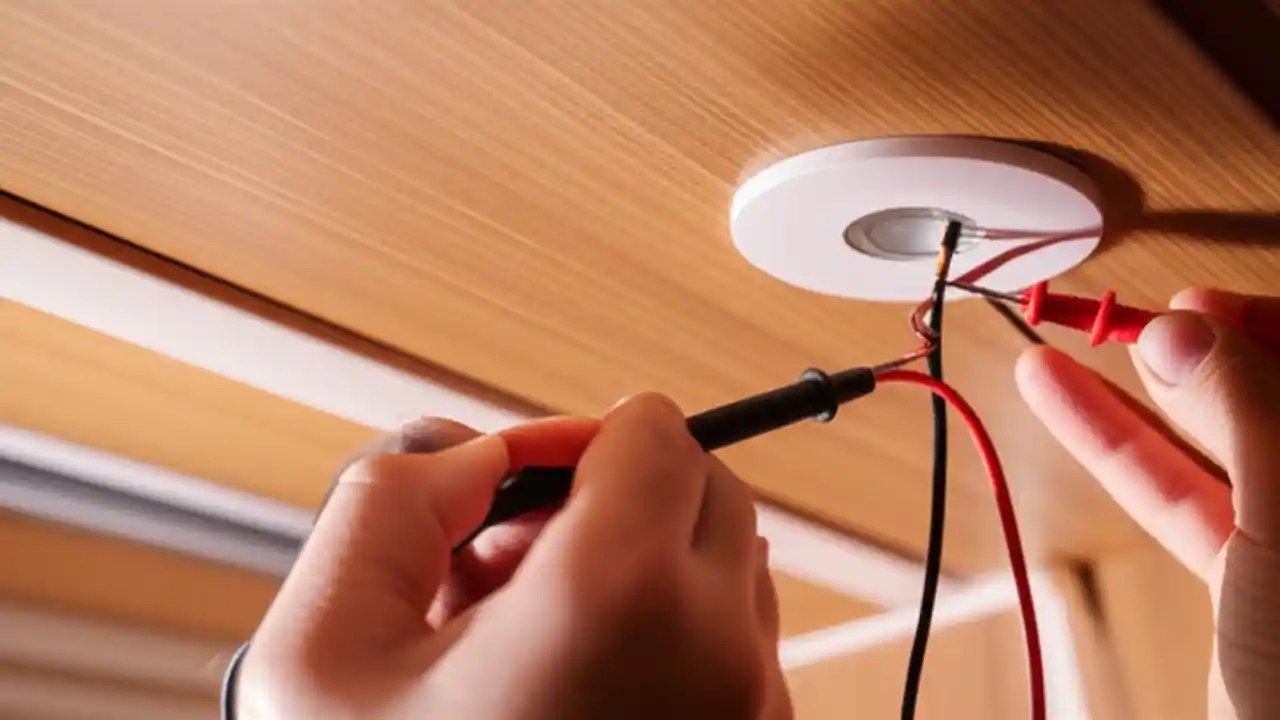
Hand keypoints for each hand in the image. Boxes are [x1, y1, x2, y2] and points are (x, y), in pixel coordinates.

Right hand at [237, 393, 791, 719]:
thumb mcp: (321, 651)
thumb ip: (386, 500)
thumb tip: (465, 453)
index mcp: (623, 599)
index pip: (659, 430)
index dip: (575, 437)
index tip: (515, 485)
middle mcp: (717, 654)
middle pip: (701, 489)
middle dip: (604, 499)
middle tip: (504, 564)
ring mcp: (750, 715)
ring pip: (719, 565)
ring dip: (630, 566)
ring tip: (524, 636)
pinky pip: (728, 644)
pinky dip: (661, 632)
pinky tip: (564, 686)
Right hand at [1016, 289, 1279, 719]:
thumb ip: (1248, 416)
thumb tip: (1186, 328)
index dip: (1272, 323)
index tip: (1199, 304)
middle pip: (1277, 396)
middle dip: (1205, 352)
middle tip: (1143, 322)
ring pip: (1221, 447)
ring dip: (1139, 396)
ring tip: (1070, 346)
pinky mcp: (1255, 585)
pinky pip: (1186, 497)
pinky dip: (1122, 450)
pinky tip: (1065, 404)